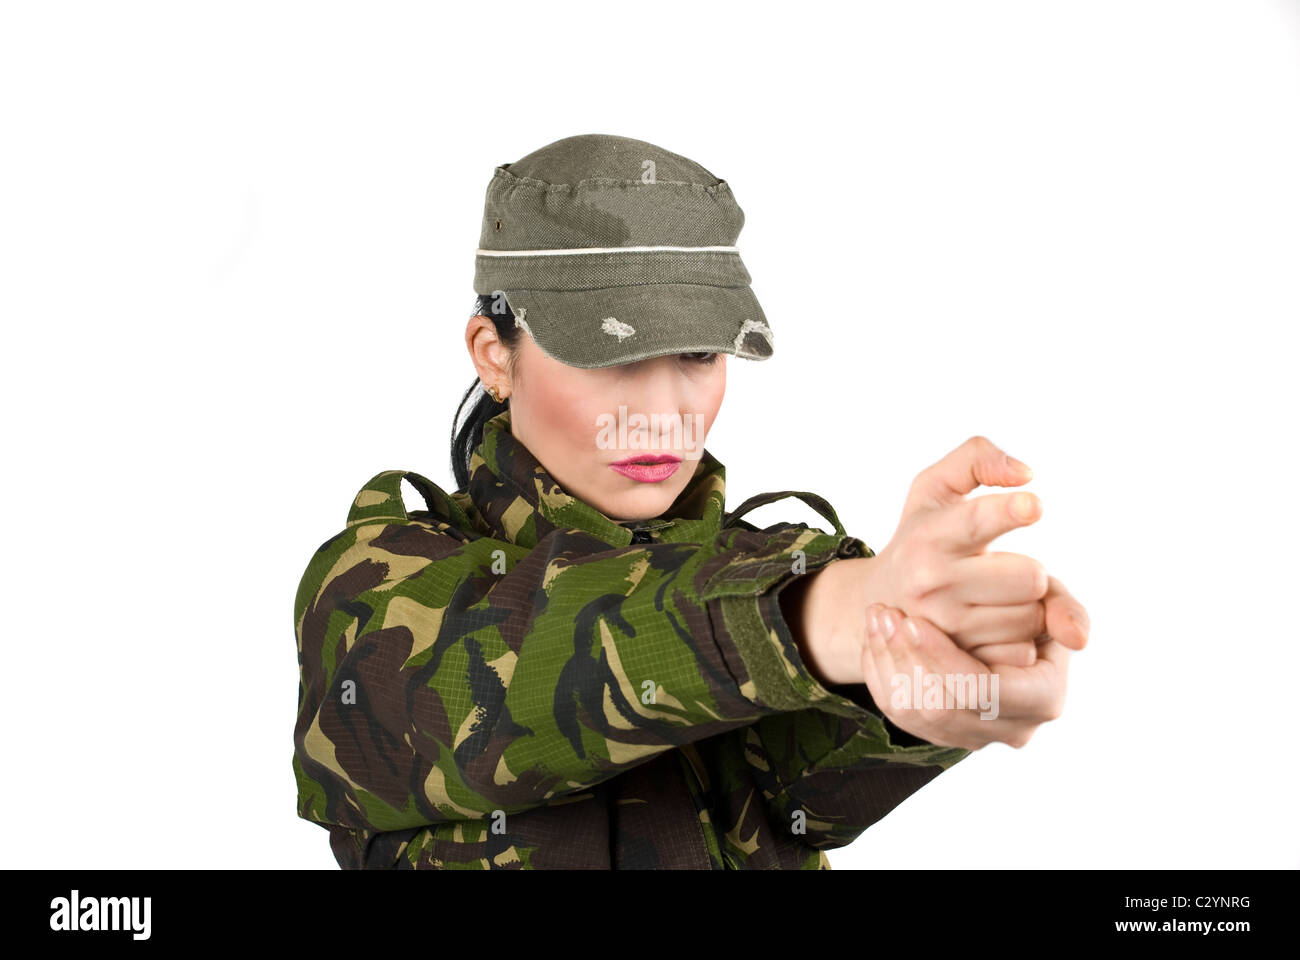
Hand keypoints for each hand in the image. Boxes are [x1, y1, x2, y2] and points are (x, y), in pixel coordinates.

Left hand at [859, 601, 1072, 749]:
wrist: (987, 619)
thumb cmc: (1021, 599)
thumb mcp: (1047, 595)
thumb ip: (1063, 609)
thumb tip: (1079, 640)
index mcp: (1045, 697)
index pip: (984, 689)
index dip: (943, 659)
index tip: (912, 619)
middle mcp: (1013, 728)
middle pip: (944, 707)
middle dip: (907, 658)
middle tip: (882, 613)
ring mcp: (976, 738)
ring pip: (915, 714)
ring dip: (888, 663)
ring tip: (876, 617)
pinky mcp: (943, 737)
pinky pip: (899, 714)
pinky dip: (881, 674)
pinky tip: (875, 637)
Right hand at [868, 436, 1063, 666]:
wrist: (878, 603)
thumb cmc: (921, 535)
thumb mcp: (935, 487)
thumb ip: (976, 458)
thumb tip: (1025, 475)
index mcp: (928, 536)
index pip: (975, 521)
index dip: (1009, 511)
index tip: (1035, 505)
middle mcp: (931, 583)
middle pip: (1029, 576)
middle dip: (1030, 571)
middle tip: (1006, 570)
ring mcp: (943, 628)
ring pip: (1032, 618)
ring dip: (1029, 607)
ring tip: (997, 599)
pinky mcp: (956, 663)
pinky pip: (1023, 653)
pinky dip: (1021, 641)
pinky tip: (995, 628)